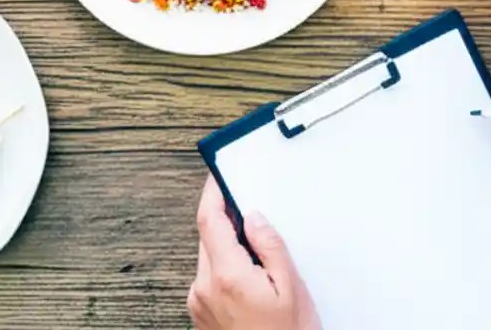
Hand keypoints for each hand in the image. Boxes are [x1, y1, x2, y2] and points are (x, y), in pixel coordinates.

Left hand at [187, 177, 319, 329]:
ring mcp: (198, 303)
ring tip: (261, 265)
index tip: (218, 175)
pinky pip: (208, 279)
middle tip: (254, 220)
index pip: (208, 220)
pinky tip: (251, 283)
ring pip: (208, 258)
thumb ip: (270, 247)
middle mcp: (204, 288)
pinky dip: (225, 270)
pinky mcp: (200, 315)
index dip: (212, 193)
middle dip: (227, 224)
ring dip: (228, 250)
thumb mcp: (291, 288)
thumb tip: (253, 217)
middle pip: (207, 238)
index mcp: (227, 275)